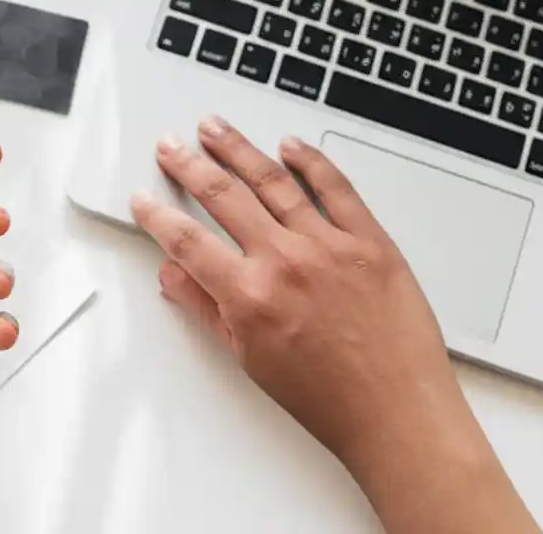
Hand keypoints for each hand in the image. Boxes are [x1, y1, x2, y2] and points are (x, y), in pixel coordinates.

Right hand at [130, 116, 536, 532]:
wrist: (399, 415)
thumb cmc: (329, 399)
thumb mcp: (250, 360)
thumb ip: (207, 310)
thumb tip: (174, 277)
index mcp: (250, 296)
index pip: (187, 241)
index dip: (157, 216)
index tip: (143, 200)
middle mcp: (286, 262)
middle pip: (223, 196)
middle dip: (189, 164)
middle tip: (170, 144)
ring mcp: (331, 246)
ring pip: (272, 181)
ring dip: (237, 149)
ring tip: (214, 128)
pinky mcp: (371, 242)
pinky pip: (337, 188)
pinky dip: (311, 162)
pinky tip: (289, 145)